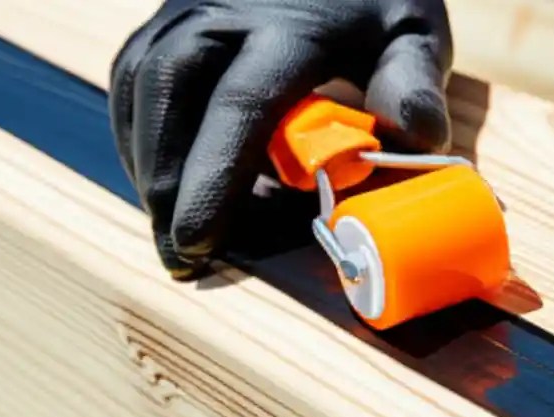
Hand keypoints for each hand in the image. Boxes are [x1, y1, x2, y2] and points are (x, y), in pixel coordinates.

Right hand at [109, 0, 453, 276]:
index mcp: (289, 28)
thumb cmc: (378, 2)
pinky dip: (136, 131)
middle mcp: (223, 14)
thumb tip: (419, 139)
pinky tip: (159, 179)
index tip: (200, 237)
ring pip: (141, 86)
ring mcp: (187, 11)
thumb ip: (413, 84)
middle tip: (179, 254)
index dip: (214, 177)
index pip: (241, 105)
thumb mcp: (414, 32)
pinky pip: (134, 74)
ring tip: (170, 230)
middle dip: (166, 181)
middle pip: (169, 95)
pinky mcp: (168, 17)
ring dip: (146, 162)